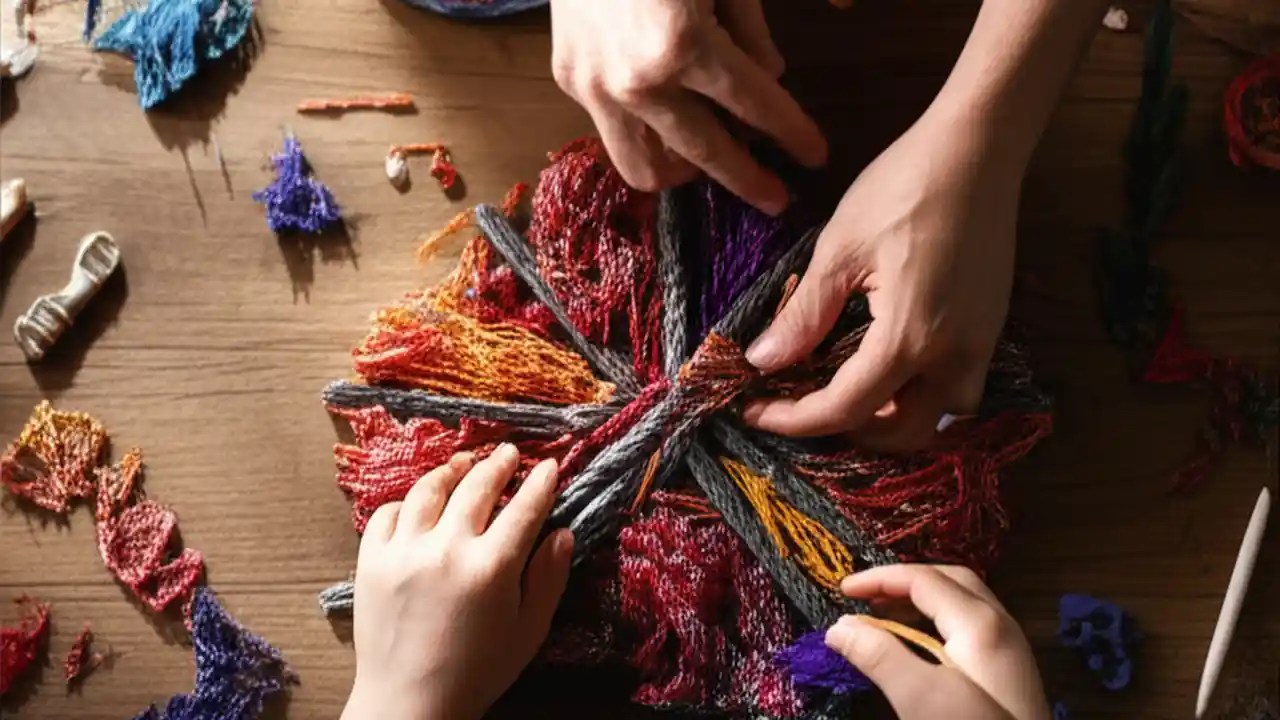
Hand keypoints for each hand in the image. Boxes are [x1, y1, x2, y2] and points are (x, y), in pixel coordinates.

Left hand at [341, 445, 573, 719]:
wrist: (408, 703)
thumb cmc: (478, 672)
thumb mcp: (529, 630)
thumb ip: (549, 578)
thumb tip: (562, 532)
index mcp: (492, 567)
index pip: (524, 508)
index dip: (541, 482)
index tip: (549, 465)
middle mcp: (447, 548)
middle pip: (477, 487)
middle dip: (498, 464)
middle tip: (508, 452)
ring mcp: (404, 551)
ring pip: (429, 490)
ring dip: (451, 470)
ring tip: (464, 463)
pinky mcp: (371, 560)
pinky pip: (387, 513)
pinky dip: (406, 502)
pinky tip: (419, 503)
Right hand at [550, 0, 826, 212]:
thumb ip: (754, 26)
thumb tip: (772, 78)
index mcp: (682, 45)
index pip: (755, 104)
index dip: (792, 133)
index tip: (815, 157)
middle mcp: (635, 81)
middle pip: (705, 154)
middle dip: (748, 180)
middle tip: (777, 199)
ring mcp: (594, 87)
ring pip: (645, 166)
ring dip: (686, 172)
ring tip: (713, 164)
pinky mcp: (568, 79)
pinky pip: (613, 133)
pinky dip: (647, 137)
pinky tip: (669, 120)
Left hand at [743, 102, 1020, 448]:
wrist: (978, 148)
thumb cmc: (904, 187)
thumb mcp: (840, 249)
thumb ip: (804, 314)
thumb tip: (763, 361)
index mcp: (910, 338)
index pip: (845, 409)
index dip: (792, 419)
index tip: (752, 410)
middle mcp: (955, 356)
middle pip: (900, 434)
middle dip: (847, 430)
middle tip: (798, 404)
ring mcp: (982, 345)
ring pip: (937, 417)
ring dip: (889, 418)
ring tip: (841, 388)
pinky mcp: (991, 329)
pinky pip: (955, 387)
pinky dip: (916, 393)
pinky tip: (881, 363)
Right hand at [827, 565, 1050, 719]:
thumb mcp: (921, 699)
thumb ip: (880, 656)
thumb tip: (840, 627)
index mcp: (980, 622)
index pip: (922, 579)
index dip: (878, 579)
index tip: (841, 591)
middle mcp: (1001, 624)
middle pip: (949, 579)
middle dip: (903, 580)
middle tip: (865, 596)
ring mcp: (1011, 649)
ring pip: (963, 601)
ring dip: (921, 598)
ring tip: (885, 615)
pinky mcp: (1010, 673)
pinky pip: (971, 624)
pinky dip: (938, 619)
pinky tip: (921, 643)